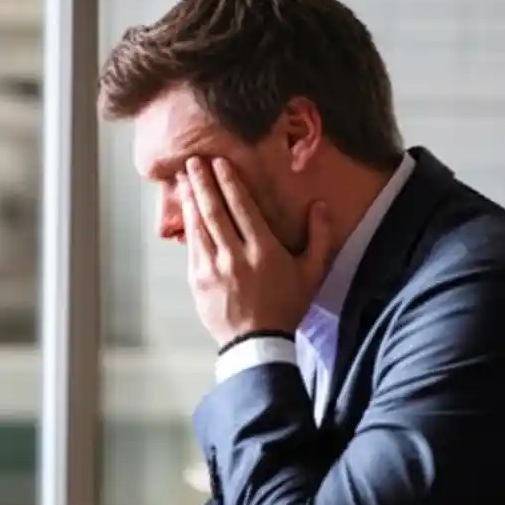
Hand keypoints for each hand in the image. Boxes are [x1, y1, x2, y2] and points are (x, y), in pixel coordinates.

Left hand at [179, 156, 332, 346]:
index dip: (228, 182)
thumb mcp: (311, 273)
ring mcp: (213, 269)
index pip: (242, 208)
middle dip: (203, 183)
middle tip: (192, 161)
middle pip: (215, 211)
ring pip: (199, 227)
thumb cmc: (286, 306)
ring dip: (191, 200)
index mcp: (263, 250)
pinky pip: (191, 247)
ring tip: (183, 179)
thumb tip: (321, 205)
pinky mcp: (198, 281)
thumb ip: (318, 237)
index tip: (219, 162)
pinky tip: (185, 212)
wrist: (257, 342)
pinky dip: (187, 226)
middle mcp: (235, 256)